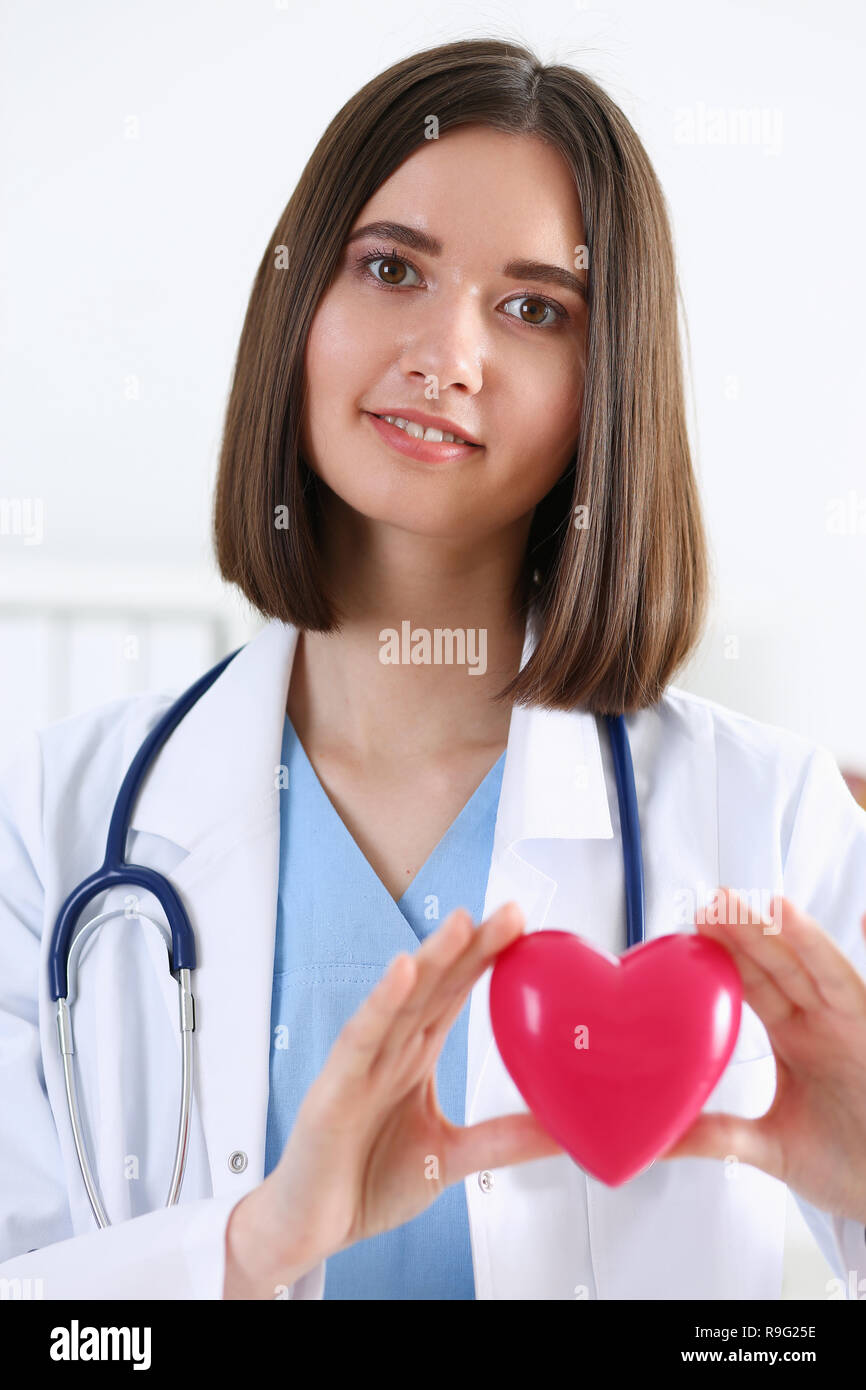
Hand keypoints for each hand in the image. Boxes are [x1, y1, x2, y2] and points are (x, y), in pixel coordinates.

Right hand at [226, 901, 562, 1294]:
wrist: (311, 1230)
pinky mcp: (333, 1090)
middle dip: (472, 947)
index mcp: (415, 1057)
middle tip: (511, 913)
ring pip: (401, 1001)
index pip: (456, 995)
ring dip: (431, 960)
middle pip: (435, 986)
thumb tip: (565, 1130)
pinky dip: (381, 1004)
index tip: (522, 927)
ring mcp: (360, 1066)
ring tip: (462, 924)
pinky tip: (402, 974)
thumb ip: (503, 1139)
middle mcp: (390, 1051)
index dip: (486, 958)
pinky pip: (360, 1039)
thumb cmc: (366, 1183)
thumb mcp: (453, 1157)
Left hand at [659, 886, 865, 1223]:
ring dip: (796, 935)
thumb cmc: (848, 1167)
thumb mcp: (771, 1147)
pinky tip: (865, 919)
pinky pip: (860, 986)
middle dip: (749, 931)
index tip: (694, 927)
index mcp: (795, 1037)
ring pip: (820, 968)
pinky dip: (862, 950)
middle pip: (781, 963)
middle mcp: (822, 1022)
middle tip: (715, 901)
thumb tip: (658, 1137)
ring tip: (767, 906)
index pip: (755, 982)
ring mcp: (853, 1025)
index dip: (728, 954)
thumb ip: (719, 1135)